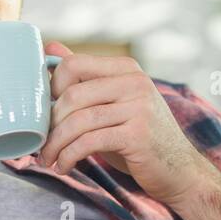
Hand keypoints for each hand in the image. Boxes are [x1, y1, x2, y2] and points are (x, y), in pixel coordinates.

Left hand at [36, 43, 209, 208]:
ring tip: (47, 160)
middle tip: (40, 144)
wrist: (179, 170)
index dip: (50, 89)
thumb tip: (49, 49)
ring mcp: (138, 107)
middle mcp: (134, 82)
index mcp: (126, 69)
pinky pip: (89, 142)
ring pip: (78, 120)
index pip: (73, 64)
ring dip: (55, 145)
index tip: (44, 114)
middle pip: (71, 94)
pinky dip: (69, 156)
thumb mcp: (112, 103)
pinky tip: (63, 167)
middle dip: (49, 124)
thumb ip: (85, 78)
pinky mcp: (137, 135)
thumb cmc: (139, 137)